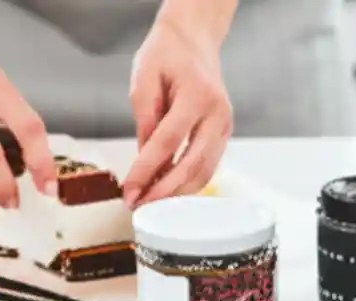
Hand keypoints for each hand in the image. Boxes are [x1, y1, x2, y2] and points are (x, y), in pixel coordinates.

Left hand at [123, 17, 233, 208]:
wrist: (194, 40)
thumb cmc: (167, 54)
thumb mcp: (144, 79)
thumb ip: (144, 119)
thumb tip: (144, 159)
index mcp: (197, 96)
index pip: (168, 142)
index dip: (147, 170)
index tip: (130, 191)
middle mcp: (217, 114)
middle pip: (192, 164)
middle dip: (164, 190)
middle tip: (140, 206)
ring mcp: (225, 126)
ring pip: (205, 171)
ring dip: (178, 192)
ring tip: (151, 203)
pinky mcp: (225, 134)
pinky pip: (209, 166)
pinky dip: (189, 182)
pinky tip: (169, 190)